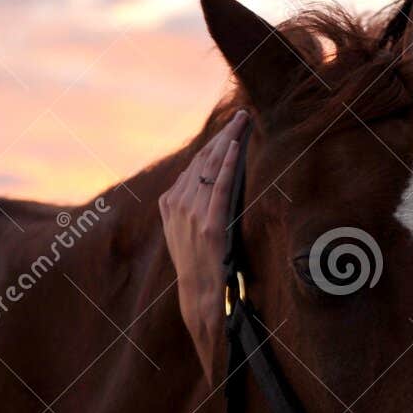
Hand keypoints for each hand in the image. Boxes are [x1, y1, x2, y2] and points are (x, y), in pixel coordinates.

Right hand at [157, 108, 247, 385]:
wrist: (198, 297)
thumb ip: (195, 204)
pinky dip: (226, 164)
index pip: (194, 164)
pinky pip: (218, 187)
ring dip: (228, 142)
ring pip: (210, 168)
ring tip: (243, 123)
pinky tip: (235, 146)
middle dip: (223, 135)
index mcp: (169, 204)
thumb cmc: (201, 264)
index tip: (230, 126)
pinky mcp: (209, 225)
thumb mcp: (190, 230)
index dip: (214, 142)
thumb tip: (212, 178)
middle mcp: (177, 205)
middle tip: (241, 116)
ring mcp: (191, 215)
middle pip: (202, 160)